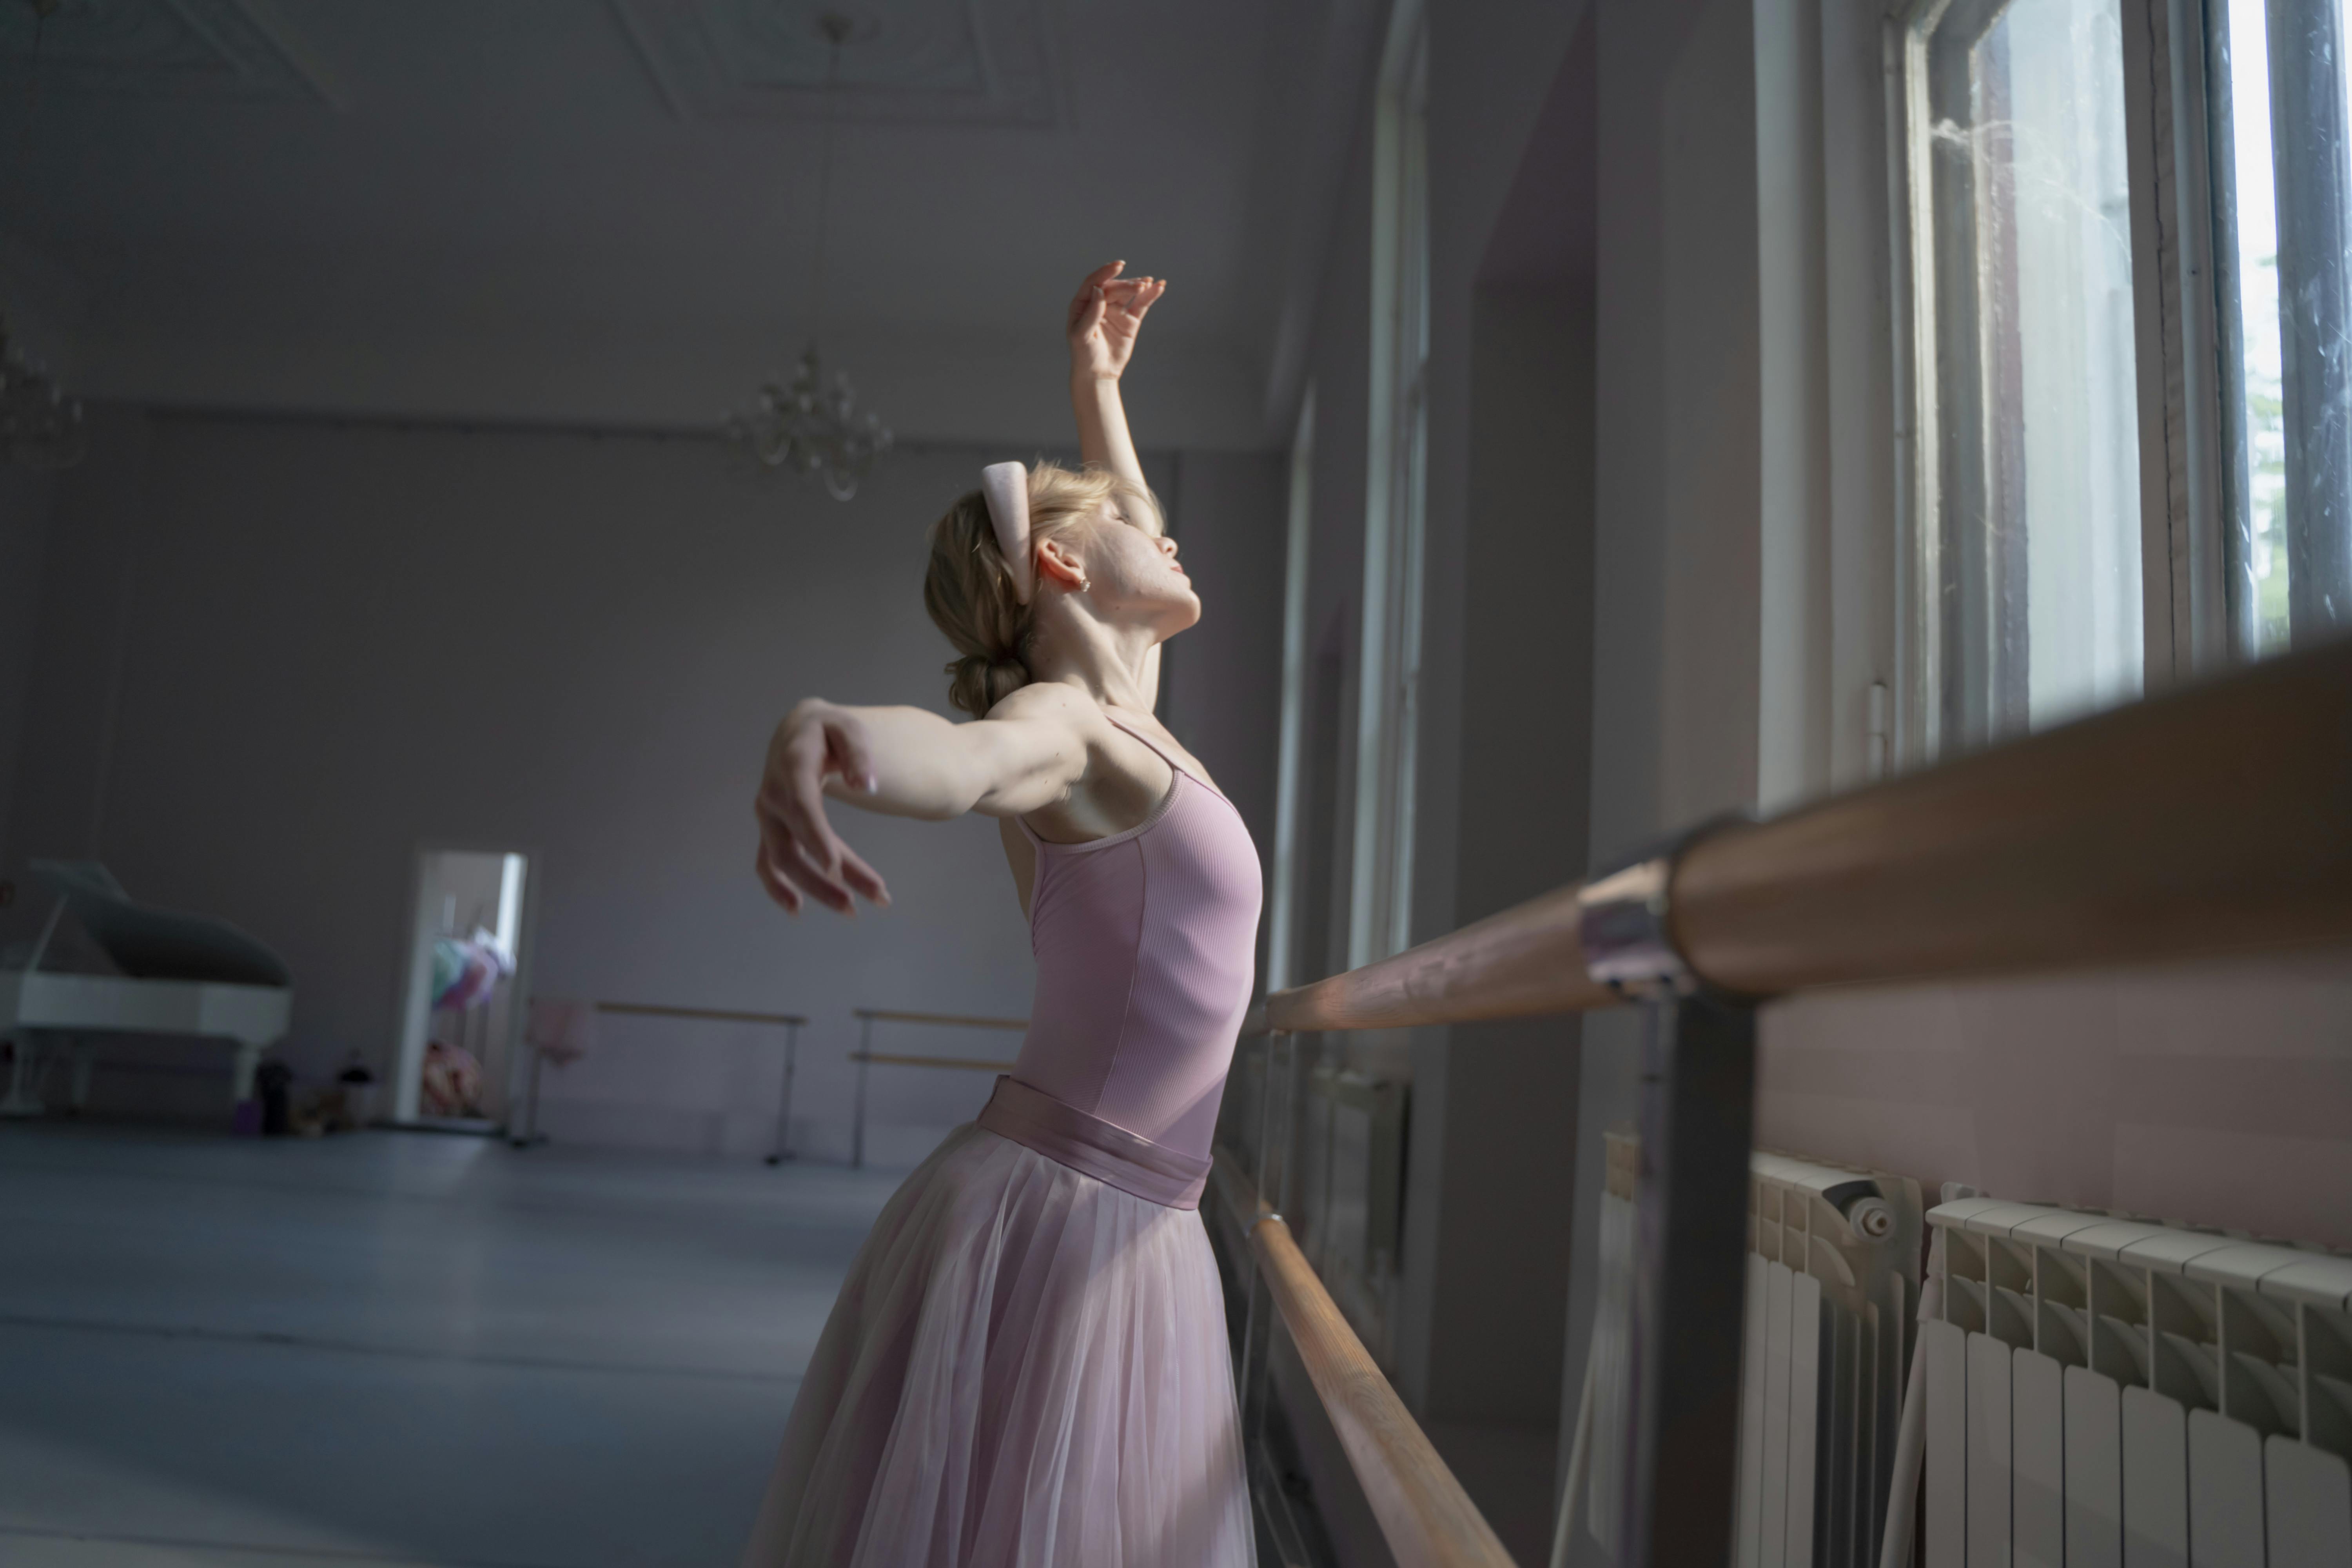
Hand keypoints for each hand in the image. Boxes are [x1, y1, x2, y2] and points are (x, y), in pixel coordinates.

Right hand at [754, 701, 891, 915]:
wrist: (796, 732)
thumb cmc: (827, 732)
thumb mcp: (847, 728)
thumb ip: (858, 752)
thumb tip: (867, 786)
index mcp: (792, 767)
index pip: (802, 806)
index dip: (816, 838)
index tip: (835, 869)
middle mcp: (773, 795)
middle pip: (791, 845)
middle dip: (823, 878)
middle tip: (862, 902)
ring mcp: (768, 816)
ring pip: (782, 860)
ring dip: (813, 887)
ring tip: (850, 909)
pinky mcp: (770, 830)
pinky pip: (767, 863)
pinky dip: (777, 887)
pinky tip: (798, 908)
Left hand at [1067, 260, 1165, 382]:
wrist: (1098, 374)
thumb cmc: (1084, 355)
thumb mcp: (1081, 335)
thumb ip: (1090, 313)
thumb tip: (1098, 289)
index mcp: (1082, 304)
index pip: (1094, 282)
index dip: (1106, 272)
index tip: (1118, 266)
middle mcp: (1099, 303)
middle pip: (1114, 287)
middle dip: (1126, 285)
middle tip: (1139, 286)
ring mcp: (1116, 310)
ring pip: (1128, 293)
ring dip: (1139, 286)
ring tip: (1150, 283)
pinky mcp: (1130, 320)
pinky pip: (1141, 305)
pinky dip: (1150, 296)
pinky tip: (1159, 287)